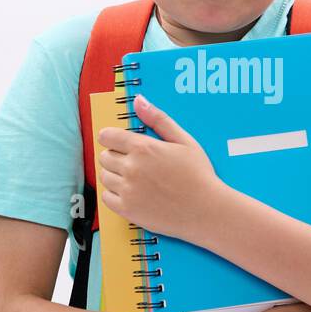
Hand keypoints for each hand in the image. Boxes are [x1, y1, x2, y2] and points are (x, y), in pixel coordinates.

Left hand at [97, 94, 224, 241]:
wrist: (206, 210)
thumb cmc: (199, 175)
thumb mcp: (184, 140)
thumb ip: (158, 119)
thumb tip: (139, 100)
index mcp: (143, 148)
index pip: (107, 136)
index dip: (112, 137)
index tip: (119, 142)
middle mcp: (131, 168)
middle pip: (104, 156)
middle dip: (116, 155)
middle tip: (135, 162)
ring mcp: (128, 191)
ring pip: (104, 176)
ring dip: (115, 175)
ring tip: (135, 178)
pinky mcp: (127, 210)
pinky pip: (106, 198)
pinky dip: (115, 194)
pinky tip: (132, 193)